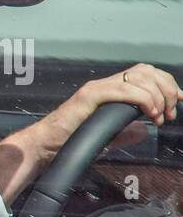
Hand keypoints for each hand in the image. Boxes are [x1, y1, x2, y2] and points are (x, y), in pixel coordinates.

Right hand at [26, 63, 178, 160]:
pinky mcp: (90, 95)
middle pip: (147, 71)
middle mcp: (105, 84)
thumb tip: (144, 130)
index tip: (178, 100)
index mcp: (110, 90)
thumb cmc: (70, 141)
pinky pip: (125, 90)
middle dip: (167, 89)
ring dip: (158, 96)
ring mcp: (97, 87)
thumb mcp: (107, 136)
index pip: (146, 74)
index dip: (167, 84)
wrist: (46, 145)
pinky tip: (148, 115)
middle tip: (170, 112)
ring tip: (159, 116)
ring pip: (139, 78)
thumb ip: (126, 131)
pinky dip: (144, 100)